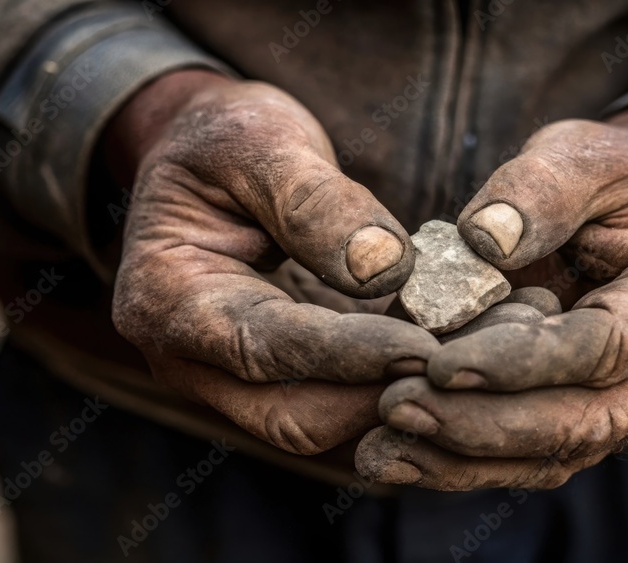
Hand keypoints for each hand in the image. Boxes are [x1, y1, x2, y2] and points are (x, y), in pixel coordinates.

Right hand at [109, 70, 437, 454]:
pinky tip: (445, 349)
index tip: (423, 346)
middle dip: (375, 399)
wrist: (207, 157)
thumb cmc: (224, 138)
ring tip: (462, 358)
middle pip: (291, 416)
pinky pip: (337, 400)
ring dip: (391, 398)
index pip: (264, 347)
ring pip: (321, 423)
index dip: (347, 354)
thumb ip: (314, 200)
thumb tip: (386, 265)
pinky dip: (390, 383)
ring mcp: (233, 375)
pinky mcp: (279, 374)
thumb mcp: (260, 141)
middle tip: (457, 366)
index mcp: (166, 298)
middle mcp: (192, 357)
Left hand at [357, 109, 627, 488]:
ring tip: (380, 449)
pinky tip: (393, 455)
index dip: (523, 362)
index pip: (606, 347)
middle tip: (396, 406)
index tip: (440, 362)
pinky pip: (525, 455)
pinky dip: (459, 459)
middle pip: (581, 423)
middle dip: (483, 424)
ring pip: (550, 454)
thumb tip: (485, 240)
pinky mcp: (583, 419)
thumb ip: (541, 188)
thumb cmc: (611, 178)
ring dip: (461, 457)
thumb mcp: (585, 154)